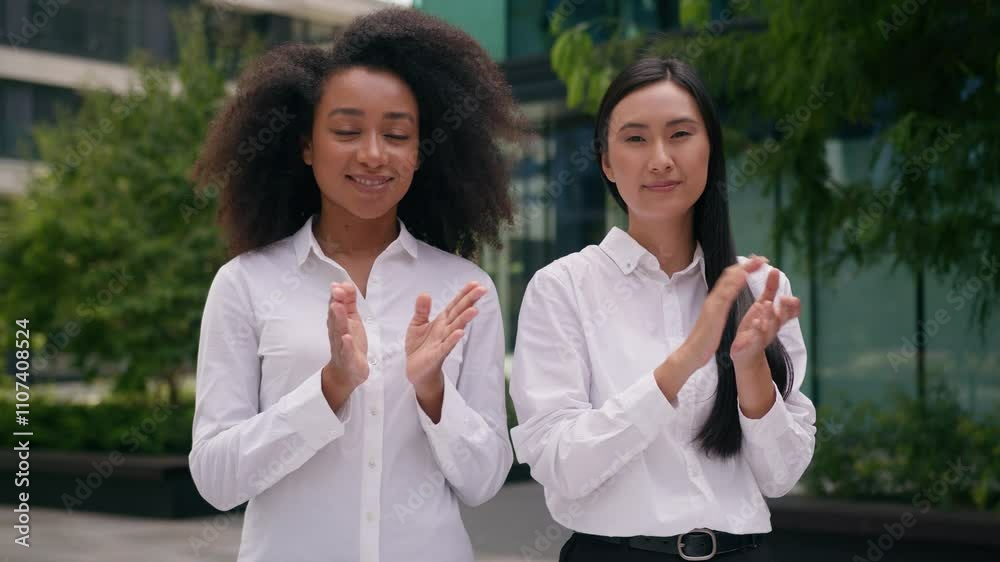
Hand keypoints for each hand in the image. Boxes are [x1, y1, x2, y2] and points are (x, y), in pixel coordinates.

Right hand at [323, 282, 368, 395]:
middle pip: (335, 317)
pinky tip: (347, 337)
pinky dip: (346, 345)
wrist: (348, 371)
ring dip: (338, 319)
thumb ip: (349, 301)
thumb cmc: (349, 342)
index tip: (338, 285)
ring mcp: (341, 346)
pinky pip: (346, 351)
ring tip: (338, 307)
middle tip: (336, 291)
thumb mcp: (351, 319)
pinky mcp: (348, 359)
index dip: (337, 295)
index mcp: (338, 322)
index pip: (336, 306)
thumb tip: (345, 283)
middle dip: (336, 303)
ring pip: (339, 331)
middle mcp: (337, 332)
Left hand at [405, 281, 486, 392]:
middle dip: (470, 301)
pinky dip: (453, 339)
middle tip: (482, 290)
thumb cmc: (419, 345)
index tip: (474, 283)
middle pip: (459, 313)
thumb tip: (424, 293)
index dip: (464, 294)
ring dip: (465, 319)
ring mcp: (443, 341)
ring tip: (474, 309)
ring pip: (456, 328)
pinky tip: (460, 332)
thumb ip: (422, 309)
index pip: (455, 304)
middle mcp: (446, 329)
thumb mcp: (417, 324)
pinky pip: (446, 346)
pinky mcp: (437, 355)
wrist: (415, 369)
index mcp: (442, 320)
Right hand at [675, 256, 768, 370]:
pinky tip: (744, 276)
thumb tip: (726, 297)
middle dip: (746, 265)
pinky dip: (735, 283)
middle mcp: (714, 298)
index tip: (757, 263)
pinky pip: (726, 295)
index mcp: (716, 300)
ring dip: (743, 269)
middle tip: (761, 257)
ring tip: (757, 262)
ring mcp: (713, 304)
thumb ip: (720, 306)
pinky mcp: (714, 312)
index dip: (743, 269)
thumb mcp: (715, 318)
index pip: (729, 280)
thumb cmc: (704, 339)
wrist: (691, 352)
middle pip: (729, 276)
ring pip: (727, 281)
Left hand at [730, 267, 800, 368]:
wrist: (746, 354)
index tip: (791, 297)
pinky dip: (758, 329)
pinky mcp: (753, 343)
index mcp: (777, 318)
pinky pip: (758, 336)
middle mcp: (773, 327)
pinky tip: (756, 321)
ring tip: (766, 304)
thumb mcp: (763, 306)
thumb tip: (775, 270)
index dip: (794, 305)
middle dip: (784, 308)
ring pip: (770, 326)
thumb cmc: (756, 327)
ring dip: (769, 315)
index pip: (792, 311)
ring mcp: (764, 336)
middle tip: (783, 298)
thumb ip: (770, 290)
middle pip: (782, 317)